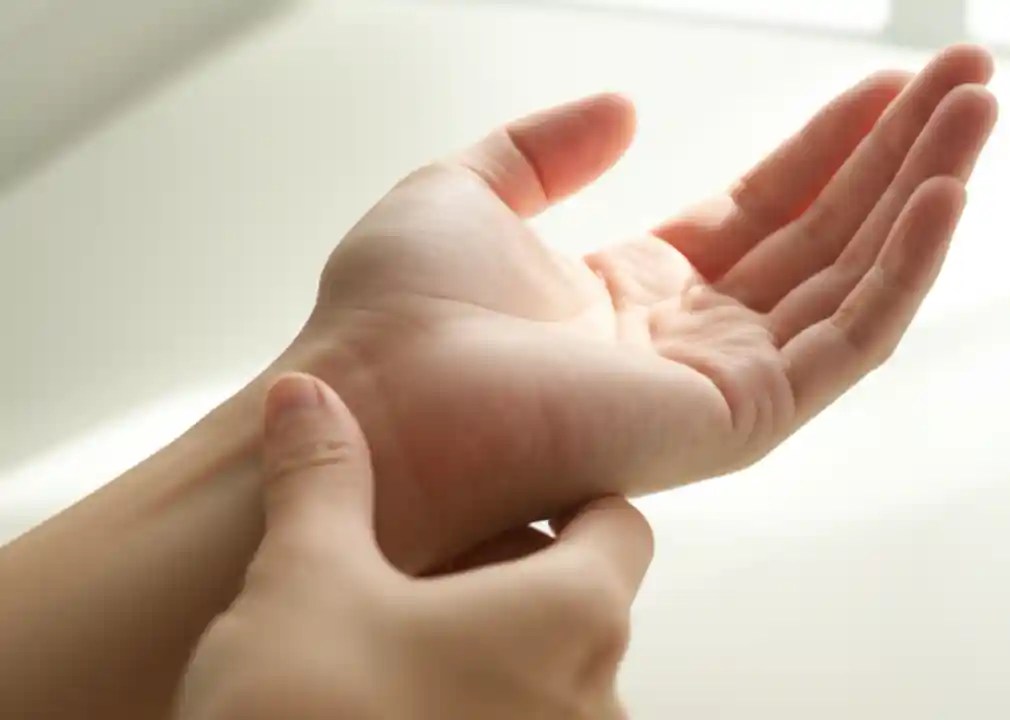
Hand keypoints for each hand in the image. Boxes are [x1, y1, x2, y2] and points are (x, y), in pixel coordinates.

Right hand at [178, 374, 651, 719]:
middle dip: (509, 579)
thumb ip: (320, 478)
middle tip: (416, 575)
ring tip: (392, 650)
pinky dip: (476, 710)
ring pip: (550, 680)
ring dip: (490, 657)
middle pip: (583, 603)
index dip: (565, 500)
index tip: (499, 497)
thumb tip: (306, 399)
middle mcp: (597, 700)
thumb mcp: (302, 580)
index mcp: (575, 615)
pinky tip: (394, 709)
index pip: (621, 525)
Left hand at [282, 45, 997, 569]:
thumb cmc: (397, 314)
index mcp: (636, 290)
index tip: (887, 86)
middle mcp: (691, 338)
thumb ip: (550, 147)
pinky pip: (845, 340)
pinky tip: (944, 196)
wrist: (376, 405)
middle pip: (825, 235)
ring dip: (922, 194)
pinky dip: (901, 269)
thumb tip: (626, 107)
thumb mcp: (467, 187)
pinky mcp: (740, 418)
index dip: (828, 145)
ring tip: (978, 115)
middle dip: (900, 154)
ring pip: (852, 279)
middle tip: (970, 81)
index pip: (763, 209)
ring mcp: (722, 381)